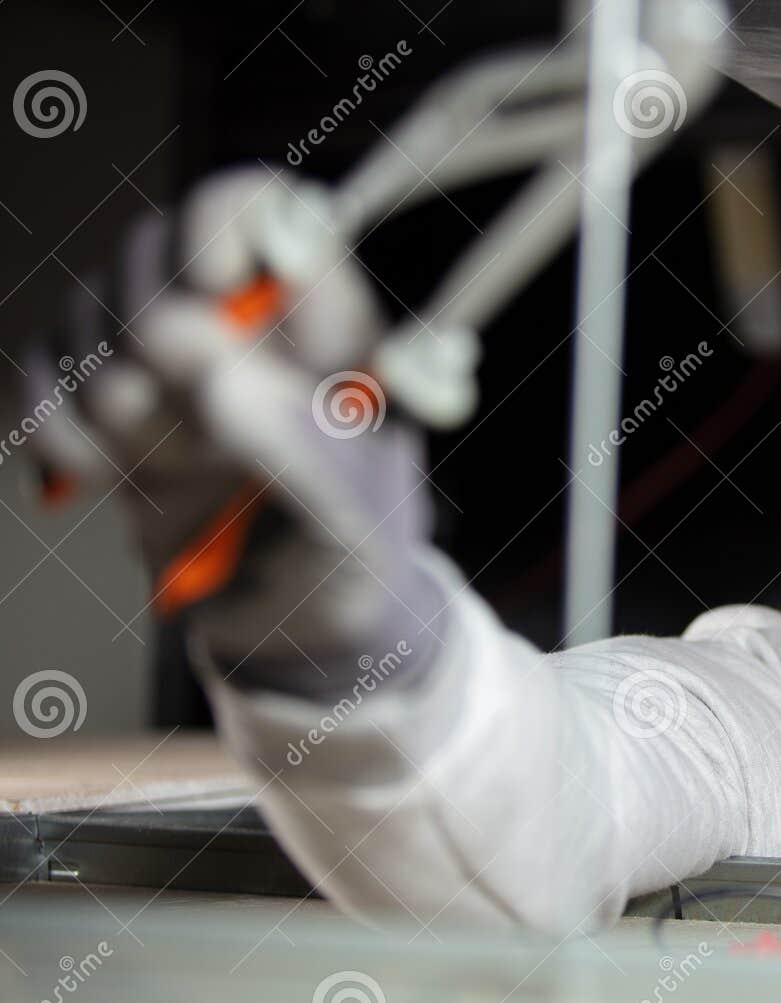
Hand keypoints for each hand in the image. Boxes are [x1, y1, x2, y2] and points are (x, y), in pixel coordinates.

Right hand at [7, 167, 448, 695]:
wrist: (294, 631)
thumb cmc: (352, 565)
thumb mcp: (349, 518)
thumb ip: (291, 437)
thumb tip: (195, 342)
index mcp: (328, 325)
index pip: (268, 208)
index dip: (219, 225)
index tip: (213, 289)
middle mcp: (246, 322)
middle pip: (152, 250)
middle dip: (144, 338)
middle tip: (182, 421)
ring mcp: (173, 359)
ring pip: (88, 309)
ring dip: (102, 393)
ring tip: (160, 467)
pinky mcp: (114, 404)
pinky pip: (43, 370)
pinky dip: (49, 421)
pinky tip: (88, 476)